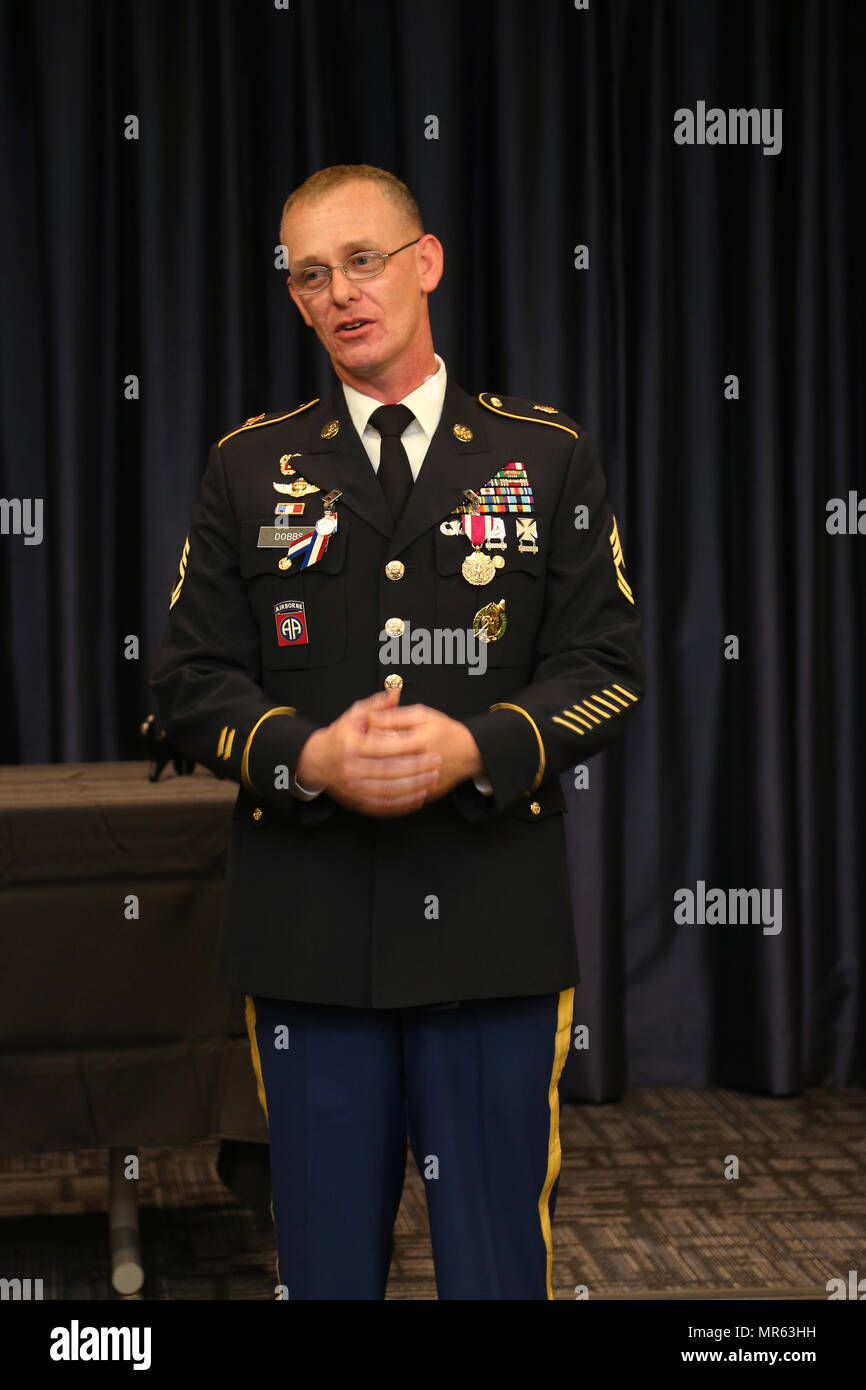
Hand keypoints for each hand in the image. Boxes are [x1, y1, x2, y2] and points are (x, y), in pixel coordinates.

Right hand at [294, 689, 443, 816]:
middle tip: (436, 764)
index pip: (385, 749)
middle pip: (389, 772)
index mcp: (352, 746)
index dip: (409, 750)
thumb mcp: (354, 715)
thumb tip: (396, 693)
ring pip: (388, 791)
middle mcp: (351, 768)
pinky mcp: (357, 801)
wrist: (318, 762)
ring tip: (431, 779)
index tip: (429, 747)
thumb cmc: (340, 737)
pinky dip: (402, 803)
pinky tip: (418, 796)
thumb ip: (377, 705)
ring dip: (413, 787)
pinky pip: (383, 805)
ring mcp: (354, 787)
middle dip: (416, 769)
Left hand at [365, 699, 484, 802]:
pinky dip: (390, 793)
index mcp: (418, 741)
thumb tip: (371, 719)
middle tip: (361, 753)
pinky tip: (383, 785)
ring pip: (392, 785)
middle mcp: (422, 764)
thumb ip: (396, 716)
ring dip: (377, 778)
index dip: (367, 740)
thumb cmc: (446, 731)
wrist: (470, 752)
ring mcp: (425, 782)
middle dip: (369, 760)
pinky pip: (404, 798)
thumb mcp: (422, 715)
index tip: (361, 735)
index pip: (382, 742)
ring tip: (370, 768)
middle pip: (384, 765)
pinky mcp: (427, 794)